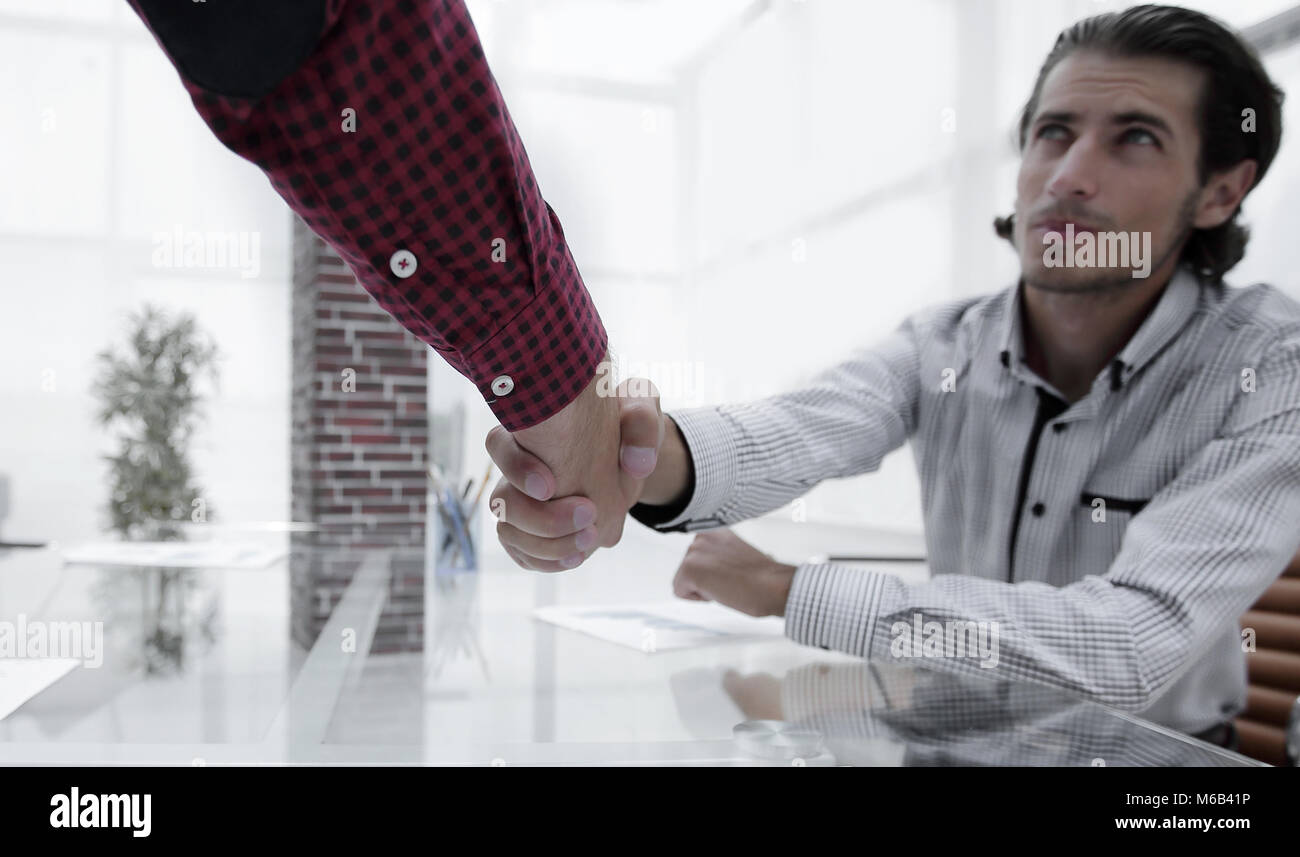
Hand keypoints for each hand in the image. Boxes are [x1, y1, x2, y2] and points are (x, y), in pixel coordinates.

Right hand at [486, 371, 665, 570]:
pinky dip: (546, 561)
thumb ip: (642, 421)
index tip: (549, 485)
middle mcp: (518, 468)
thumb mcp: (642, 408)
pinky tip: (577, 556)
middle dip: (542, 520)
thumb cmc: (627, 424)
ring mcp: (522, 502)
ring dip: (547, 546)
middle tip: (589, 513)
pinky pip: (521, 554)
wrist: (628, 456)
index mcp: (532, 431)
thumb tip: (637, 462)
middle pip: (501, 502)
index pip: (498, 445)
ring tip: (590, 537)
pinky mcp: (533, 530)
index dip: (516, 468)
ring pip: (509, 532)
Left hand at [672, 529, 796, 616]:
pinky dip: (699, 598)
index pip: (698, 560)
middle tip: (730, 581)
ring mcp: (694, 551)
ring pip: (683, 581)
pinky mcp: (688, 569)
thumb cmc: (763, 578)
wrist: (773, 586)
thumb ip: (719, 557)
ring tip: (727, 584)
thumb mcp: (736, 557)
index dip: (713, 574)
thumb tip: (713, 569)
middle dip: (706, 581)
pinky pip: (680, 592)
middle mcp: (702, 536)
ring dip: (703, 589)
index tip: (731, 574)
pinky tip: (720, 590)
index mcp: (715, 532)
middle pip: (688, 570)